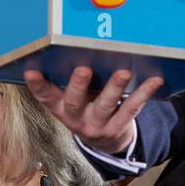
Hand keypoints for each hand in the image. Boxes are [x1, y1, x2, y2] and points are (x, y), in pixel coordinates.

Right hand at [23, 66, 161, 155]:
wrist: (104, 141)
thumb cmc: (86, 107)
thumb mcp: (72, 98)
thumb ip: (69, 79)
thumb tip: (75, 45)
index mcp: (60, 107)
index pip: (45, 95)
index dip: (37, 84)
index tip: (31, 70)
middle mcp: (75, 118)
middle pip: (75, 101)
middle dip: (79, 85)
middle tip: (83, 69)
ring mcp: (97, 125)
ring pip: (105, 105)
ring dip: (114, 87)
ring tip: (123, 72)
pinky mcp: (117, 127)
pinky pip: (131, 109)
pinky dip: (143, 94)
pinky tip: (154, 80)